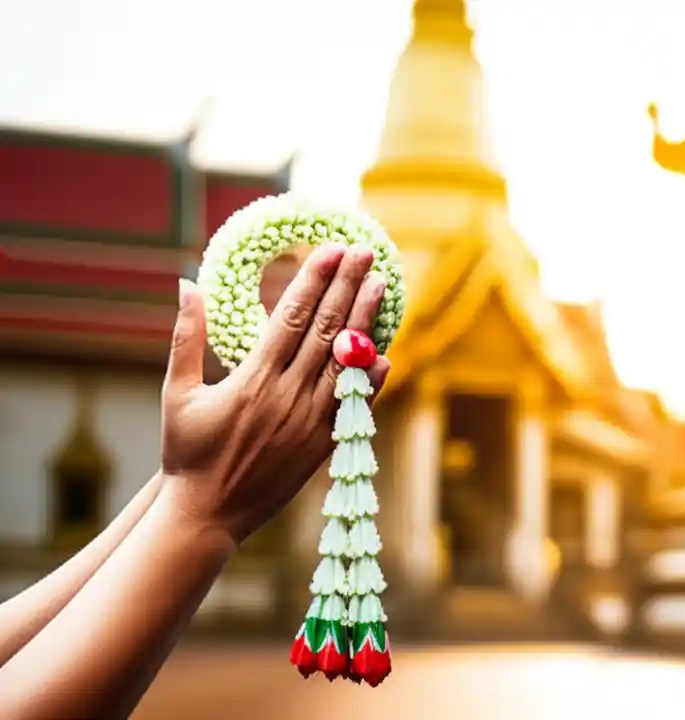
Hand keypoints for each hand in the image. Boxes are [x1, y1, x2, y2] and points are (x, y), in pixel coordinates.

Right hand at [159, 244, 392, 544]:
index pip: (292, 317)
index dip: (313, 280)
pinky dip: (369, 379)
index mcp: (252, 380)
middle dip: (347, 288)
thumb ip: (186, 336)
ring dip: (365, 323)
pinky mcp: (323, 447)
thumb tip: (186, 283)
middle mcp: (287, 398)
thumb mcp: (177, 392)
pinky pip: (353, 406)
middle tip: (364, 253)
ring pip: (345, 363)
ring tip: (379, 287)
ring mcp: (310, 423)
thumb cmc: (186, 452)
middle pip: (326, 332)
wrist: (206, 515)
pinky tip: (382, 353)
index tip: (329, 249)